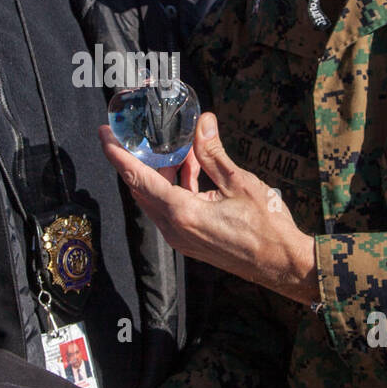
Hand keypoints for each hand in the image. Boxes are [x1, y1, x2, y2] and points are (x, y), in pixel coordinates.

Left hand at [99, 111, 318, 303]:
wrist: (281, 264)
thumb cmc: (266, 227)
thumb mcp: (240, 182)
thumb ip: (214, 153)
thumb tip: (202, 123)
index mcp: (182, 212)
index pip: (138, 179)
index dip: (118, 155)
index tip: (104, 135)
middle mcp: (175, 228)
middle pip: (143, 189)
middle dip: (140, 160)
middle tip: (140, 135)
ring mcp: (181, 238)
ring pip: (157, 199)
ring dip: (162, 173)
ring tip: (178, 149)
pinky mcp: (190, 241)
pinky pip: (171, 210)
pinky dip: (175, 188)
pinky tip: (192, 170)